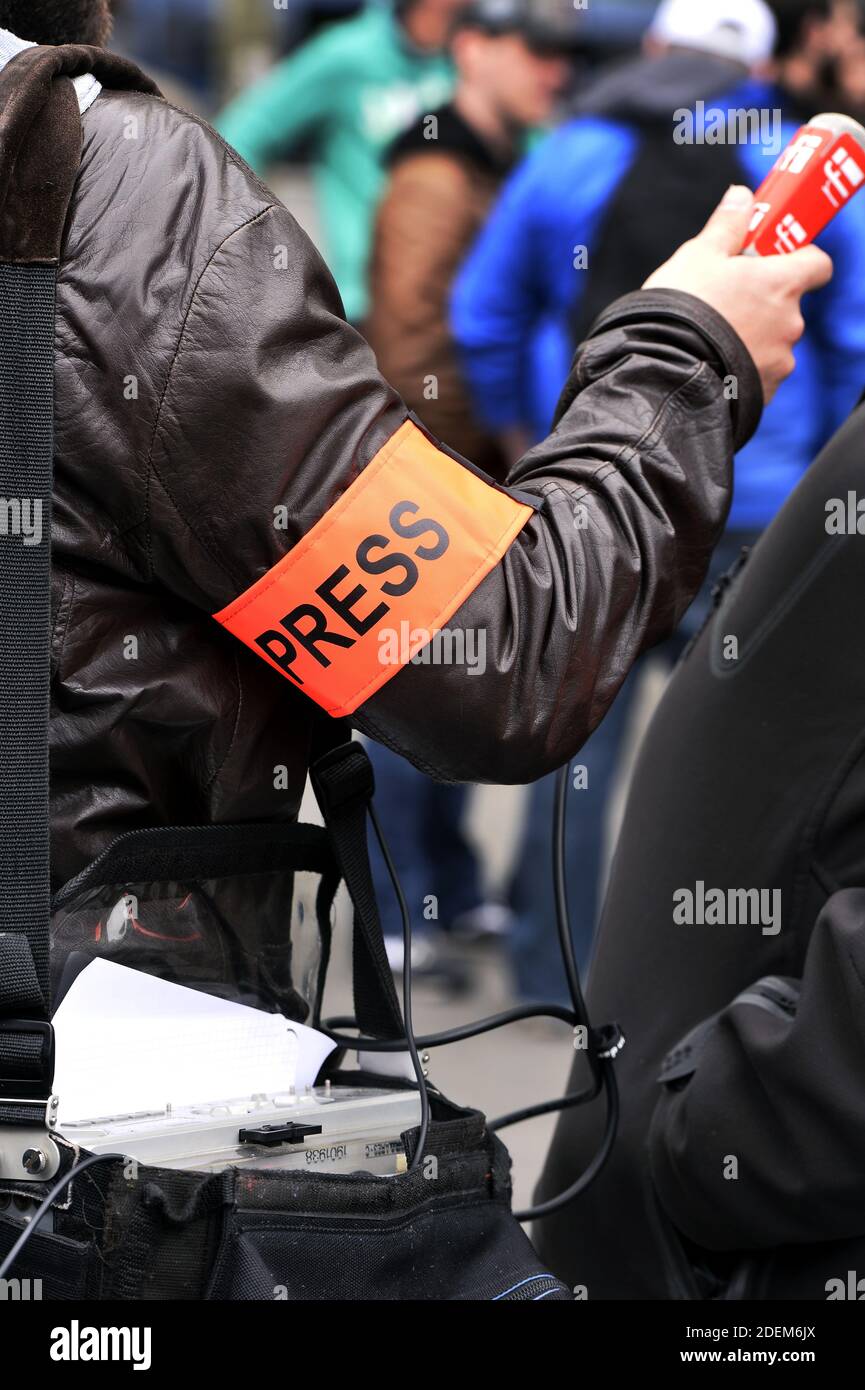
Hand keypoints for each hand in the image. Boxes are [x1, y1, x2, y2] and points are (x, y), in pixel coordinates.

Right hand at [643, 186, 833, 403]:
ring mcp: (780, 362)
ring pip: (772, 343)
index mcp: (783, 283)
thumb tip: (742, 197)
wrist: (665, 375)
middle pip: (788, 306)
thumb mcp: (698, 256)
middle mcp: (791, 323)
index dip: (801, 259)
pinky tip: (712, 366)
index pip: (818, 264)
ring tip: (712, 340)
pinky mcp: (764, 393)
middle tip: (727, 302)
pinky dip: (742, 369)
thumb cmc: (683, 309)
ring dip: (752, 338)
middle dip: (764, 303)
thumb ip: (727, 226)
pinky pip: (759, 375)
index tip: (776, 260)